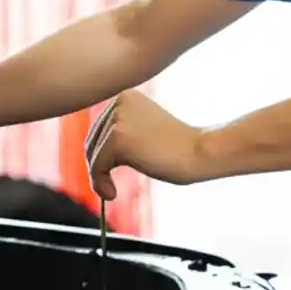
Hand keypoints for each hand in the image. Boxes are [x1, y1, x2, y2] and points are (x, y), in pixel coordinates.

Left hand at [85, 89, 207, 200]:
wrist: (200, 151)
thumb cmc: (178, 146)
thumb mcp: (145, 129)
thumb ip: (122, 131)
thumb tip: (90, 152)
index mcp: (126, 96)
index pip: (99, 128)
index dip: (99, 153)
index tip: (107, 172)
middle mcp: (119, 102)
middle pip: (92, 140)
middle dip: (97, 165)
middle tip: (107, 185)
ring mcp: (118, 119)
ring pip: (93, 154)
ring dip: (98, 176)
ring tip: (111, 190)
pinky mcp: (117, 138)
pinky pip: (97, 166)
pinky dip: (100, 183)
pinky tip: (112, 193)